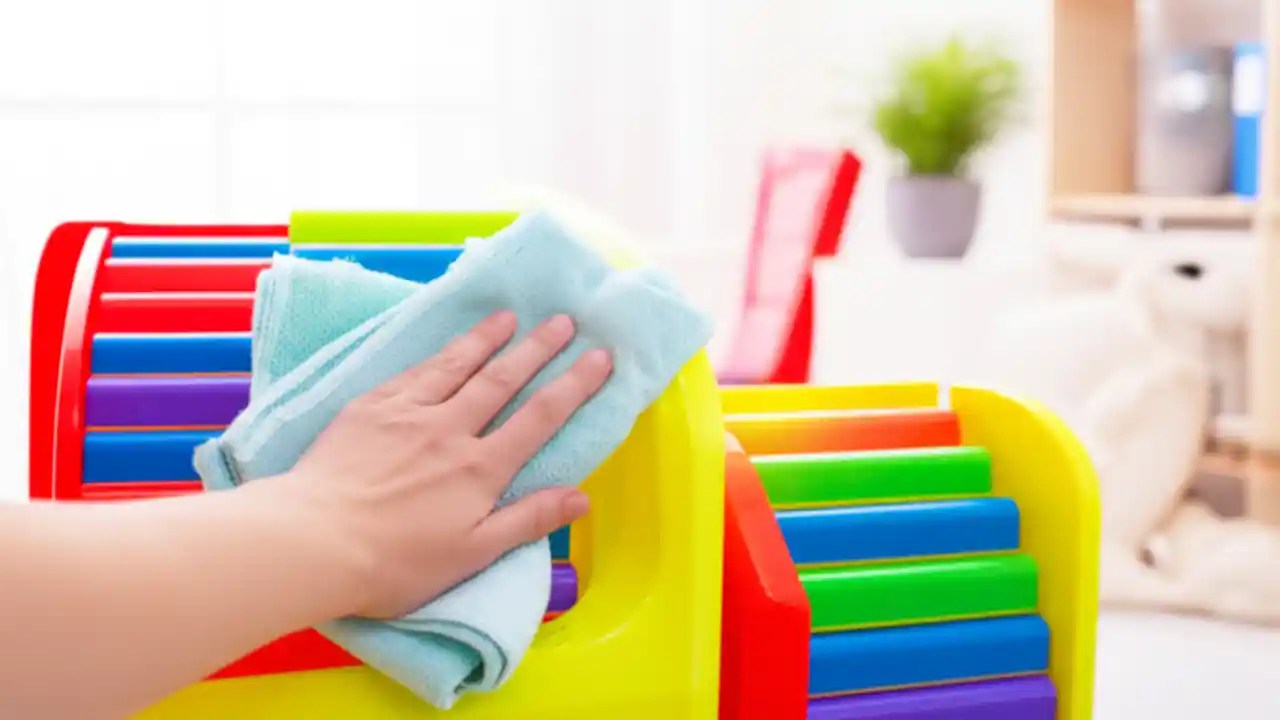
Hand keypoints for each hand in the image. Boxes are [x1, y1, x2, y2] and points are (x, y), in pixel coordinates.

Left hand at [282, 311, 610, 618]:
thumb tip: (581, 497)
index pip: (539, 418)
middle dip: (538, 349)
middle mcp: (450, 431)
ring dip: (488, 339)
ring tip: (510, 316)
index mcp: (480, 469)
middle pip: (503, 381)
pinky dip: (438, 354)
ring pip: (457, 366)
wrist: (314, 542)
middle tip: (564, 320)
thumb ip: (526, 520)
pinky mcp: (369, 408)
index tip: (599, 356)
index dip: (574, 385)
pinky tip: (448, 345)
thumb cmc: (395, 563)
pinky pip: (412, 372)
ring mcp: (408, 414)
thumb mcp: (472, 555)